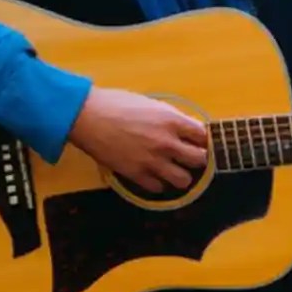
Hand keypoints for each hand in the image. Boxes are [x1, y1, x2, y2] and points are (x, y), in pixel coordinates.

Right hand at [67, 87, 208, 193]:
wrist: (87, 116)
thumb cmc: (117, 104)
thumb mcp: (151, 104)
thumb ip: (171, 118)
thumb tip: (187, 127)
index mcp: (172, 121)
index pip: (204, 136)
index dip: (203, 140)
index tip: (199, 142)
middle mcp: (167, 143)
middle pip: (199, 160)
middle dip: (197, 159)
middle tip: (189, 157)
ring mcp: (152, 161)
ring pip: (183, 180)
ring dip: (181, 175)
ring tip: (174, 170)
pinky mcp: (136, 174)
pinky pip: (158, 188)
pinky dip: (158, 184)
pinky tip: (153, 175)